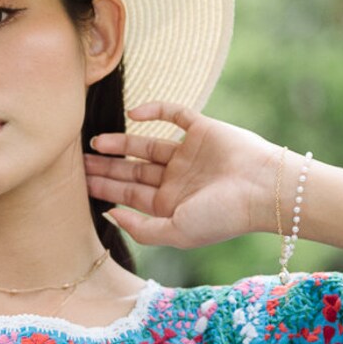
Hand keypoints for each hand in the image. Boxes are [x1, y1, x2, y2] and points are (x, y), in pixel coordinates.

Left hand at [84, 99, 275, 248]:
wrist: (263, 190)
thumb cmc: (221, 216)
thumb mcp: (176, 232)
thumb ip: (142, 228)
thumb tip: (110, 215)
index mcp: (171, 204)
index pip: (129, 194)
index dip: (104, 187)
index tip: (79, 181)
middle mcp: (177, 179)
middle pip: (133, 170)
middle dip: (106, 166)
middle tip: (78, 160)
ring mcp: (189, 154)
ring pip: (147, 144)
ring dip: (122, 141)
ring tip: (96, 141)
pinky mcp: (202, 129)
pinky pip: (174, 115)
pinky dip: (155, 111)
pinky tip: (134, 113)